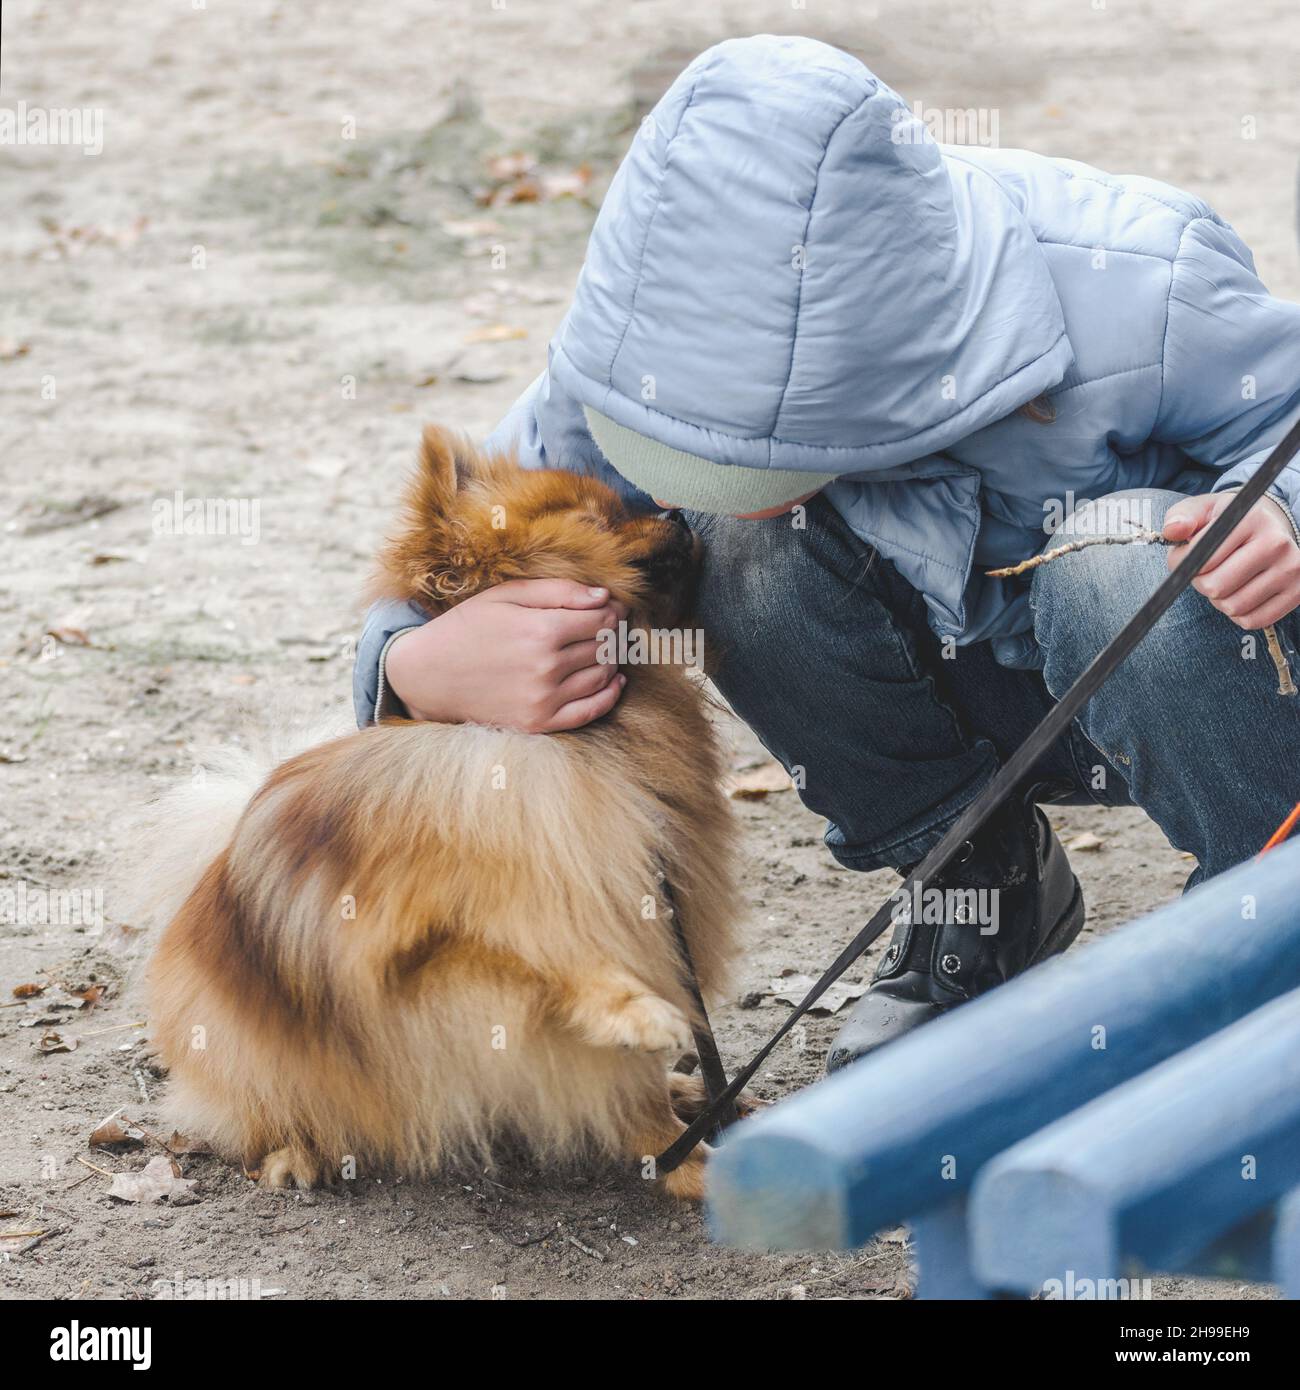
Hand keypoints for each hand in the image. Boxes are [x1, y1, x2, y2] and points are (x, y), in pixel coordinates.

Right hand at [384, 579, 627, 731]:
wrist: (427, 675)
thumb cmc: (467, 627)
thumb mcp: (506, 595)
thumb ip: (558, 591)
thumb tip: (604, 596)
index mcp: (540, 631)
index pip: (601, 619)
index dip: (612, 610)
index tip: (611, 606)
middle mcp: (546, 668)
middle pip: (604, 646)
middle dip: (612, 632)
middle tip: (609, 625)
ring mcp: (543, 700)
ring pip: (602, 676)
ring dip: (611, 659)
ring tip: (604, 647)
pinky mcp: (538, 723)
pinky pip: (590, 711)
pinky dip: (609, 695)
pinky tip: (613, 681)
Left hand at [1163, 491, 1299, 628]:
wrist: (1271, 526)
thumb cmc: (1229, 521)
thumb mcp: (1203, 510)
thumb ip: (1181, 517)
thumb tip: (1172, 530)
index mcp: (1251, 519)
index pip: (1200, 558)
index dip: (1182, 563)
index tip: (1185, 556)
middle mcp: (1277, 543)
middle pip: (1215, 587)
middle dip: (1200, 583)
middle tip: (1206, 571)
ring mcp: (1291, 569)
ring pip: (1232, 607)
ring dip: (1219, 600)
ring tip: (1224, 580)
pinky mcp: (1298, 592)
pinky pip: (1252, 620)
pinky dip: (1238, 614)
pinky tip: (1241, 592)